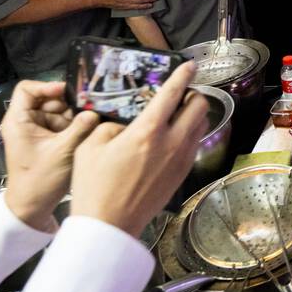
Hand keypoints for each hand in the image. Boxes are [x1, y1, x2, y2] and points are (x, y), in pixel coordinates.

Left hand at [0, 81, 99, 232]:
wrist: (32, 206)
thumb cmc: (39, 180)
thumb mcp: (63, 151)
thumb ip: (80, 128)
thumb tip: (95, 113)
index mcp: (19, 120)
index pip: (27, 89)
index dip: (47, 87)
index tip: (67, 93)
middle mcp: (26, 122)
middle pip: (47, 100)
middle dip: (67, 106)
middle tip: (86, 112)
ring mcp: (37, 132)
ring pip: (58, 113)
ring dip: (73, 118)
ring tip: (88, 126)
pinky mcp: (47, 141)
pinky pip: (62, 126)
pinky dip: (74, 128)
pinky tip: (85, 134)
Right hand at [68, 62, 207, 238]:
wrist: (109, 226)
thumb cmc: (94, 186)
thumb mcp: (91, 146)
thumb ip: (110, 126)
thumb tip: (124, 125)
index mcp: (148, 131)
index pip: (172, 93)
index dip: (182, 75)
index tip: (189, 65)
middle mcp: (171, 143)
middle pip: (199, 107)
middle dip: (193, 94)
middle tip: (179, 94)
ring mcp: (180, 160)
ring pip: (201, 126)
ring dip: (194, 114)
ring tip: (178, 114)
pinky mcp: (181, 175)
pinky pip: (194, 146)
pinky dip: (189, 135)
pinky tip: (173, 137)